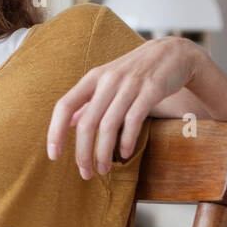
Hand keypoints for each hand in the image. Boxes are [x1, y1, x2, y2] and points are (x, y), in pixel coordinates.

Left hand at [46, 37, 200, 177]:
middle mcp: (107, 80)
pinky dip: (127, 140)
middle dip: (83, 153)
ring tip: (103, 170)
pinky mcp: (151, 90)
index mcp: (92, 79)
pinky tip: (125, 154)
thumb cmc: (135, 72)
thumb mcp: (107, 82)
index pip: (64, 105)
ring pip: (108, 125)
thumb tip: (66, 123)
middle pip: (86, 123)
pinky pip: (134, 120)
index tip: (53, 156)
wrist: (173, 52)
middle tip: (85, 173)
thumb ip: (87, 102)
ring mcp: (129, 85)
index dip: (55, 131)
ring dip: (104, 152)